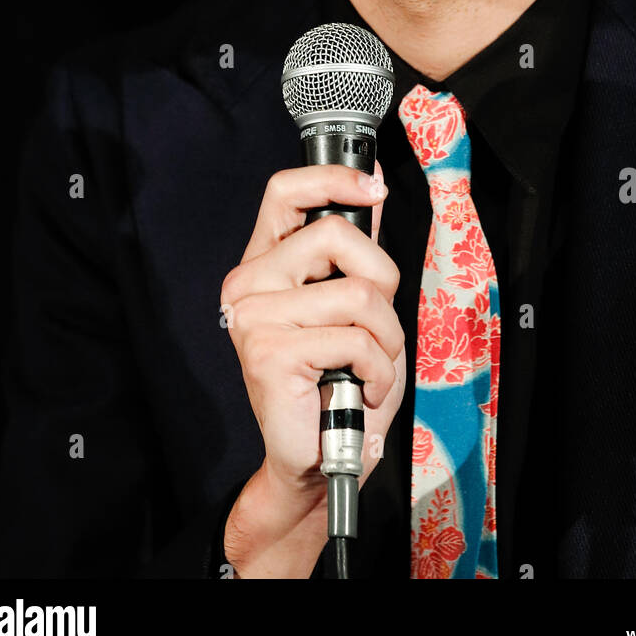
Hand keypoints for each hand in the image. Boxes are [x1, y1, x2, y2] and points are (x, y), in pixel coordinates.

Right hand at [219, 160, 405, 574]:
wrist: (321, 457)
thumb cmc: (340, 382)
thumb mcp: (356, 304)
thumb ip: (354, 251)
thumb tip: (370, 187)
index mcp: (265, 263)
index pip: (285, 191)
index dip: (332, 178)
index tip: (372, 186)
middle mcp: (248, 283)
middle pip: (336, 234)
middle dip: (382, 278)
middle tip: (378, 324)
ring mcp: (254, 317)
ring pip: (357, 293)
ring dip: (387, 336)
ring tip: (371, 365)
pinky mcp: (268, 353)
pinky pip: (355, 339)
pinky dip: (378, 368)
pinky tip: (364, 389)